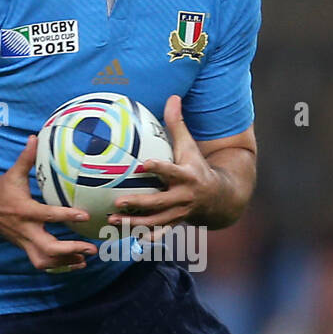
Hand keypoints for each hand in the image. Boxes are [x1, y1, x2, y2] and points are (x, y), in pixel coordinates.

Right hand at [0, 136, 98, 272]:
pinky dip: (59, 266)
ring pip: (45, 260)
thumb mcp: (13, 173)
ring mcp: (24, 242)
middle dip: (71, 250)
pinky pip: (42, 262)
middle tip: (91, 247)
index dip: (67, 216)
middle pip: (48, 248)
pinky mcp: (25, 248)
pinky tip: (76, 263)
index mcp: (24, 210)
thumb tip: (35, 137)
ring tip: (86, 259)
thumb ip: (27, 158)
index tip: (85, 216)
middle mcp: (25, 230)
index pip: (48, 216)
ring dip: (66, 262)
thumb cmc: (1, 189)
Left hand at [108, 94, 215, 228]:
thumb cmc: (198, 166)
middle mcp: (184, 196)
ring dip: (134, 223)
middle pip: (159, 202)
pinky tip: (125, 237)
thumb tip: (173, 96)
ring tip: (112, 220)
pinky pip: (159, 232)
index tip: (142, 166)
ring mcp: (180, 213)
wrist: (220, 197)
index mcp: (187, 176)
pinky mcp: (176, 223)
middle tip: (117, 201)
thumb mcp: (190, 146)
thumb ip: (178, 124)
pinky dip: (144, 236)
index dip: (158, 169)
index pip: (171, 171)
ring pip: (156, 221)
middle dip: (139, 203)